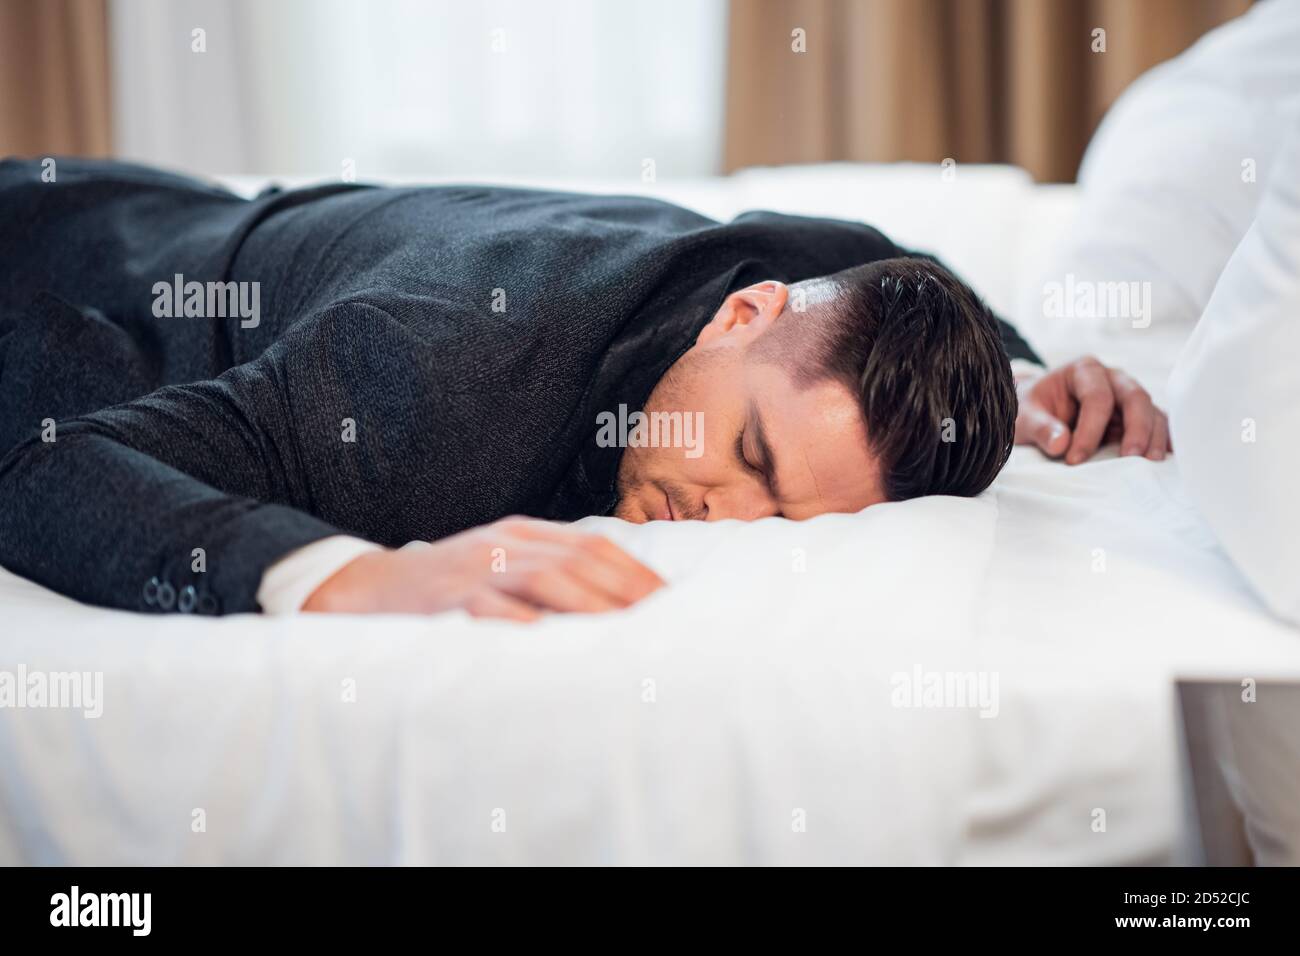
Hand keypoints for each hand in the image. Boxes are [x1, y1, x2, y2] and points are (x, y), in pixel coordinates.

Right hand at [302, 517, 663, 620]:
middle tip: (663, 622)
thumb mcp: (496, 564)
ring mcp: (473, 571)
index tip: (669, 602)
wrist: (360, 588)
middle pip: (579, 559)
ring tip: (626, 632)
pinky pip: (490, 610)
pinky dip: (524, 624)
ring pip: (544, 579)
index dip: (636, 571)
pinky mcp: (445, 602)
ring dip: (591, 605)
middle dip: (627, 590)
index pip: (593, 545)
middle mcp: (502, 545)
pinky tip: (554, 643)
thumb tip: (610, 605)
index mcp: (520, 533)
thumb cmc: (441, 587)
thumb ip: (545, 572)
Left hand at [1014, 356, 1169, 463]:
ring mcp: (1128, 396)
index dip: (1090, 429)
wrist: (1038, 410)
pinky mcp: (1137, 416)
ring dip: (1154, 437)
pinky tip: (1166, 458)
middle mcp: (1113, 378)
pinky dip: (1162, 440)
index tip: (1074, 459)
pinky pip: (1157, 425)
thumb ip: (1040, 428)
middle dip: (1136, 428)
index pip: (1097, 397)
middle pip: (1135, 397)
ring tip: (1151, 464)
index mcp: (1084, 370)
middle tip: (1131, 458)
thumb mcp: (1025, 416)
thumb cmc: (1032, 409)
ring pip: (1152, 411)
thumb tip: (1060, 444)